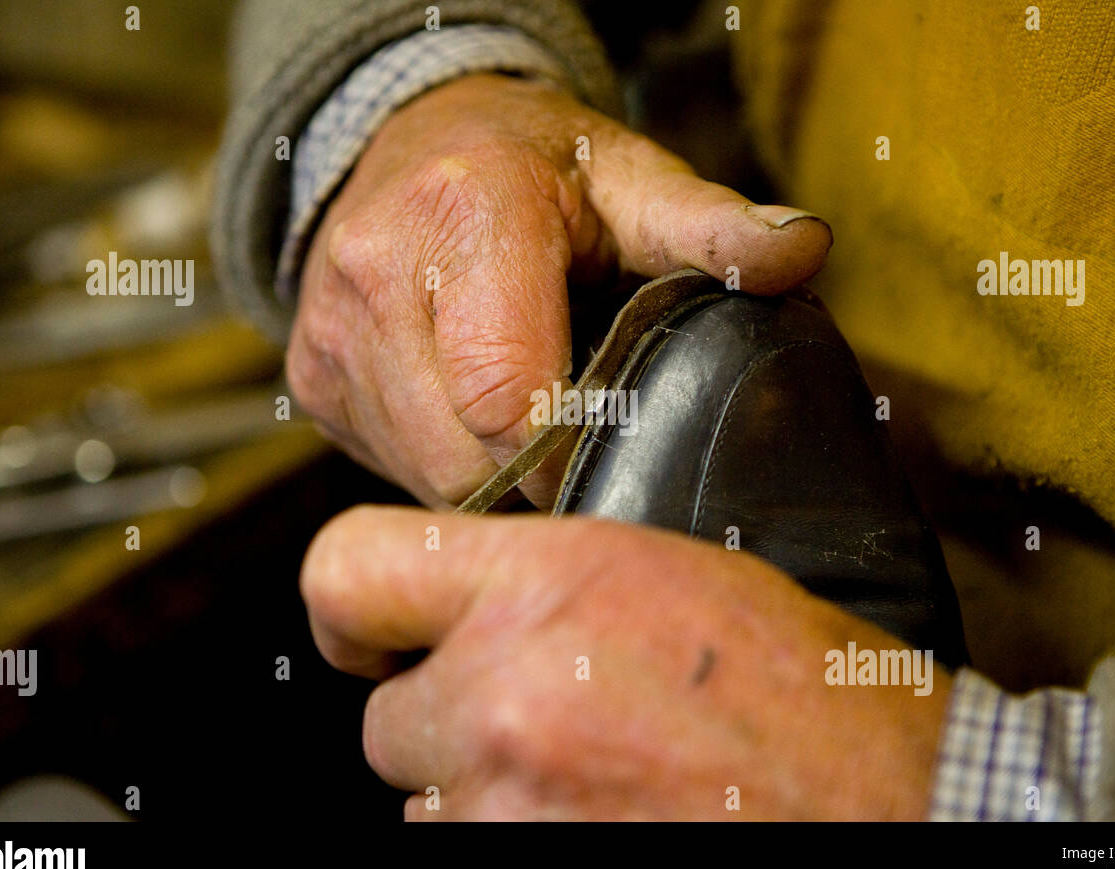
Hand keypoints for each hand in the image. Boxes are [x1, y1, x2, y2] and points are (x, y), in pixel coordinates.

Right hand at [288, 73, 832, 506]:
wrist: (414, 141)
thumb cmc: (534, 168)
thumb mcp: (632, 179)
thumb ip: (715, 227)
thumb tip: (803, 252)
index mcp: (465, 218)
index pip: (509, 395)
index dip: (571, 455)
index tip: (617, 459)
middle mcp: (376, 276)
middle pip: (461, 457)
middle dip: (532, 481)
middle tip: (584, 457)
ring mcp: (328, 333)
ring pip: (423, 477)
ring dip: (487, 481)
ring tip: (532, 432)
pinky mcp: (310, 379)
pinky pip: (389, 467)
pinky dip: (441, 468)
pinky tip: (475, 424)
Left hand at [301, 506, 950, 819]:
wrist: (893, 806)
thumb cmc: (813, 697)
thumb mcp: (675, 575)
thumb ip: (547, 579)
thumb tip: (466, 603)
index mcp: (547, 584)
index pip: (347, 572)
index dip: (358, 607)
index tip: (377, 632)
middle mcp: (506, 696)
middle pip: (387, 723)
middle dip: (451, 725)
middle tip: (547, 722)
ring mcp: (506, 808)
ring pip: (429, 808)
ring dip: (487, 796)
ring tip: (595, 780)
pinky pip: (470, 856)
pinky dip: (517, 840)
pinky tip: (601, 818)